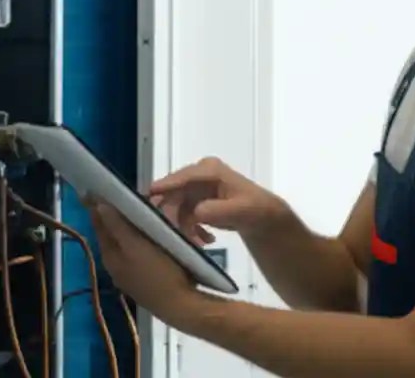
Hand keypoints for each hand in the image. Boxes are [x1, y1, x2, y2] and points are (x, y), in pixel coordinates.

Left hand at [85, 196, 201, 324]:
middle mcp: (115, 265)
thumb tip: (98, 205)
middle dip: (114, 216)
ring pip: (125, 243)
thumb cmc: (160, 273)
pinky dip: (141, 240)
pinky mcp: (145, 279)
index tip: (99, 188)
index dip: (97, 206)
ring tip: (139, 211)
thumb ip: (117, 226)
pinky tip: (151, 235)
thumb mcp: (137, 246)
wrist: (183, 307)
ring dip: (129, 228)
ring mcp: (129, 274)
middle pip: (111, 234)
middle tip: (123, 196)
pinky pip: (138, 252)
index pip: (98, 225)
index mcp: (109, 256)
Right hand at [149, 158, 287, 241]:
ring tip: (197, 244)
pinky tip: (204, 240)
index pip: (182, 177)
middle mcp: (197, 174)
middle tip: (177, 237)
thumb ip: (218, 210)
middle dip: (174, 217)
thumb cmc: (255, 209)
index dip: (165, 187)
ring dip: (183, 227)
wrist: (264, 217)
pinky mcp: (194, 201)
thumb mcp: (241, 210)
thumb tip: (196, 213)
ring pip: (176, 207)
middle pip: (174, 193)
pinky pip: (182, 215)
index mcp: (208, 169)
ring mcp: (195, 188)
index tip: (149, 198)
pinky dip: (190, 229)